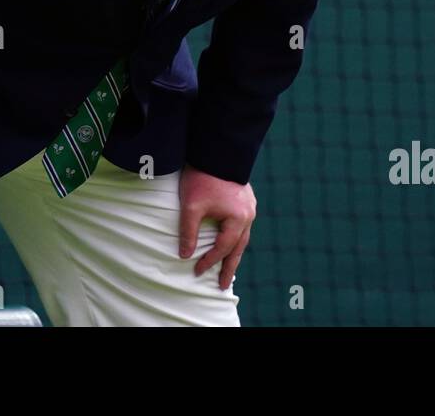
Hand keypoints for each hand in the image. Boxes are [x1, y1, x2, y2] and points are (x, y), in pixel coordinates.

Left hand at [177, 164, 255, 290]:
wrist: (215, 150)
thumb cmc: (202, 178)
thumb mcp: (191, 206)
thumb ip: (188, 232)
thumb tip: (184, 255)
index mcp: (238, 218)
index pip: (222, 248)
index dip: (209, 261)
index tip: (197, 271)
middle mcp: (248, 215)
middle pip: (238, 247)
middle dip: (229, 267)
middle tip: (222, 284)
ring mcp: (249, 206)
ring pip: (242, 236)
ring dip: (233, 252)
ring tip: (227, 267)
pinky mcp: (245, 198)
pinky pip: (242, 225)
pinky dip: (235, 237)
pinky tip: (229, 240)